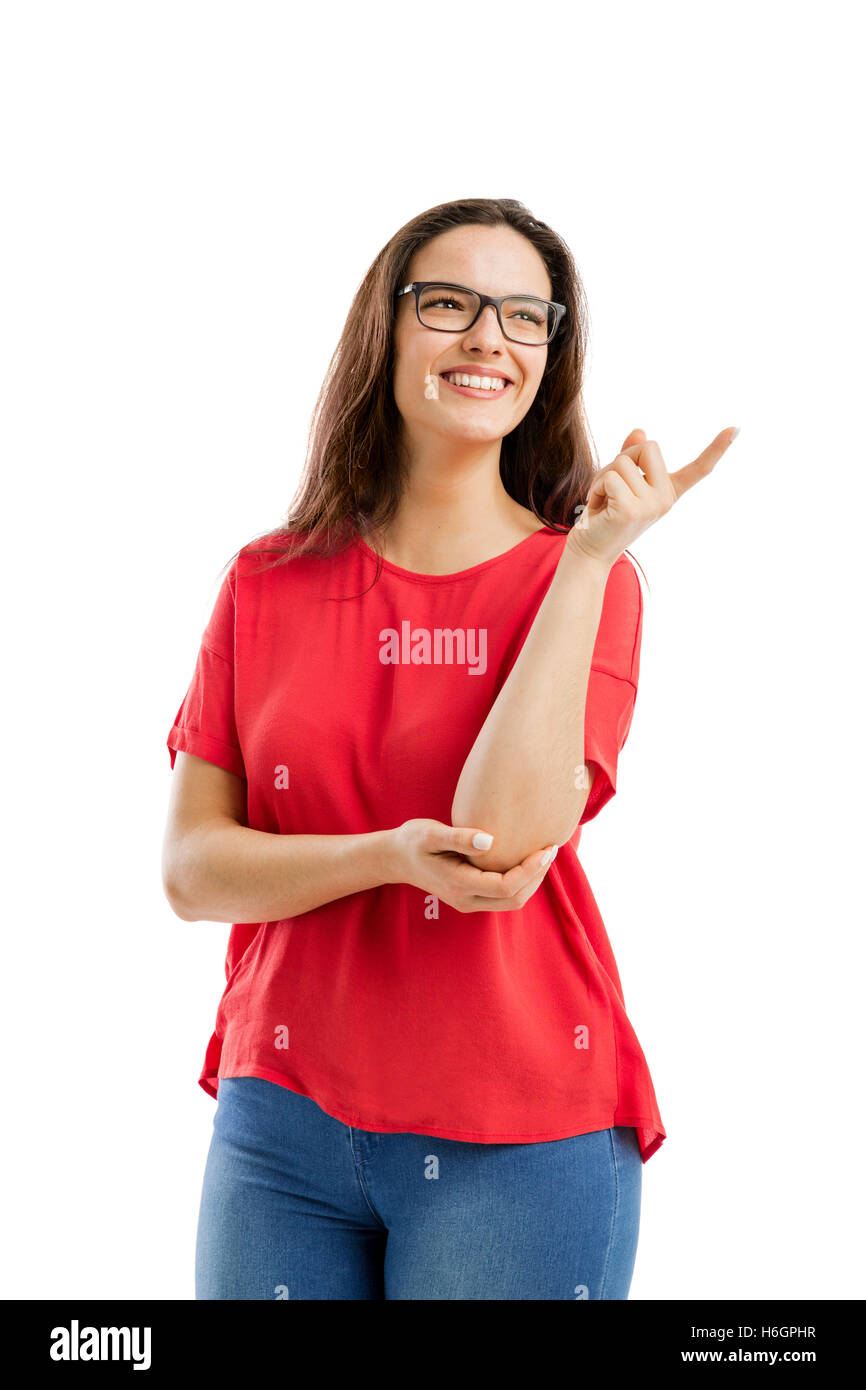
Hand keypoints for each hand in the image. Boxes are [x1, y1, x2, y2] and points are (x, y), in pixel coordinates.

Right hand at [385, 818, 557, 913]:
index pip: (506, 887)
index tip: (546, 848)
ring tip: (544, 854)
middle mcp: (466, 900)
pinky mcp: (472, 897)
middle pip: (514, 900)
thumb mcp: (431, 834)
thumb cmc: (413, 841)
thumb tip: (490, 840)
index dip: (530, 870)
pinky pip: (504, 896)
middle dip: (537, 877)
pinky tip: (527, 859)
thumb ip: (460, 838)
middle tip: (551, 849)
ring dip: (532, 881)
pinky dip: (521, 881)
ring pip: (512, 901)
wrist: (395, 858)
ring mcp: (469, 902)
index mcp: (458, 885)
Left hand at [566, 425, 738, 567]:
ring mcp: (652, 506)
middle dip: (623, 458)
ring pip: (623, 462)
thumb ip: (630, 457)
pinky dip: (597, 488)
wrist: (591, 550)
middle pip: (648, 446)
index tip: (735, 429)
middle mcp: (666, 499)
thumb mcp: (620, 481)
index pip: (698, 469)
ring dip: (603, 477)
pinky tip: (599, 507)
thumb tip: (640, 430)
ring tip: (604, 500)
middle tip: (611, 485)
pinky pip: (611, 478)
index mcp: (669, 490)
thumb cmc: (605, 513)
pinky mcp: (632, 511)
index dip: (717, 448)